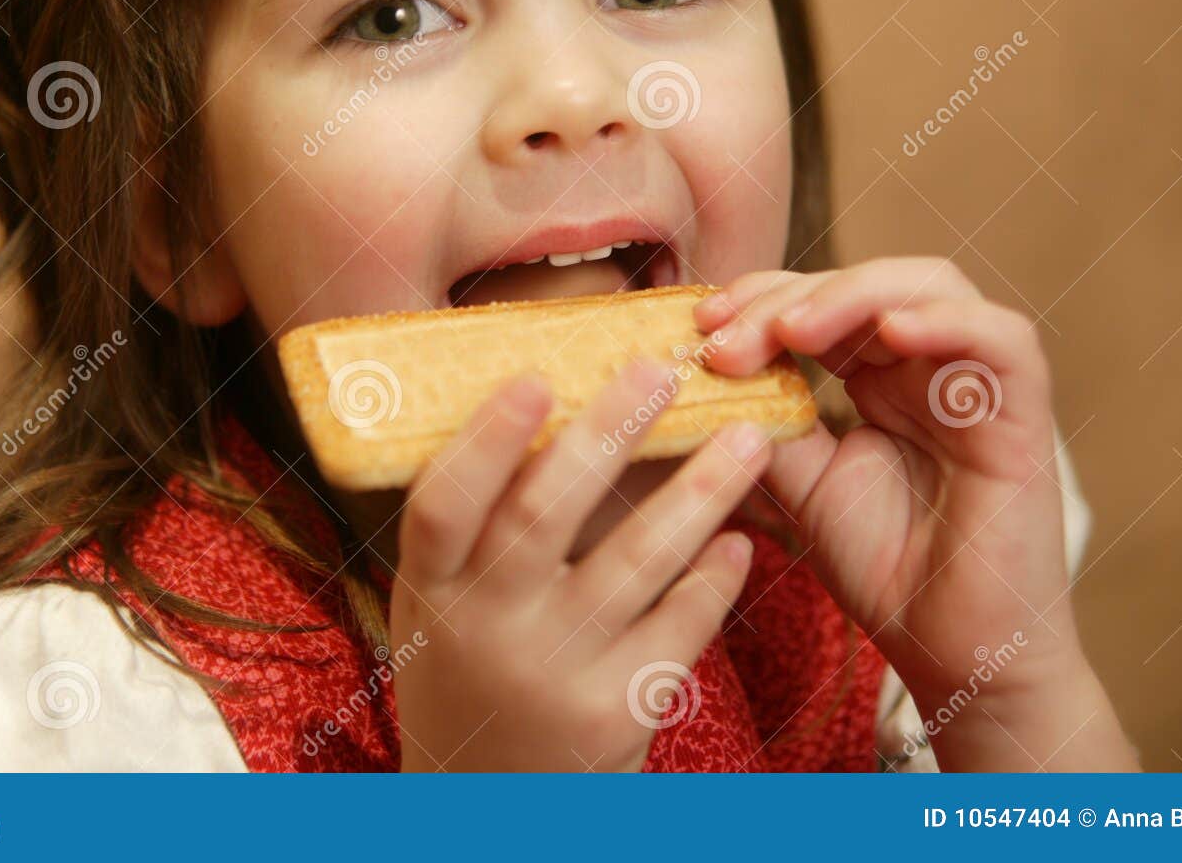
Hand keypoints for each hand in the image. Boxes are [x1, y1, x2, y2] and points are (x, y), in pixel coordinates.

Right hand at [389, 361, 770, 771]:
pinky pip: (678, 630)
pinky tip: (740, 538)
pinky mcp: (616, 715)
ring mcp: (553, 675)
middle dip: (607, 433)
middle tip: (661, 370)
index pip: (443, 504)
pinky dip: (712, 579)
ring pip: (635, 564)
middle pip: (544, 514)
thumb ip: (473, 531)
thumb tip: (542, 404)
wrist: (486, 811)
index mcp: (433, 592)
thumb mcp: (442, 607)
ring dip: (699, 492)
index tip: (537, 377)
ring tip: (748, 438)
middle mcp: (486, 630)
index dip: (487, 439)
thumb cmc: (468, 677)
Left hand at [695, 258, 1135, 769]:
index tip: (698, 324)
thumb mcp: (800, 482)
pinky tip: (891, 330)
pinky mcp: (1023, 417)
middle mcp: (929, 367)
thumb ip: (765, 421)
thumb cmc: (884, 568)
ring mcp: (979, 386)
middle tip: (724, 337)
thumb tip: (701, 372)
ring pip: (931, 287)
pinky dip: (949, 322)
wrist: (949, 651)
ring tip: (790, 330)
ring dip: (853, 295)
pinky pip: (1004, 340)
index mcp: (880, 375)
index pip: (823, 299)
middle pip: (867, 281)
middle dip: (788, 295)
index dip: (760, 296)